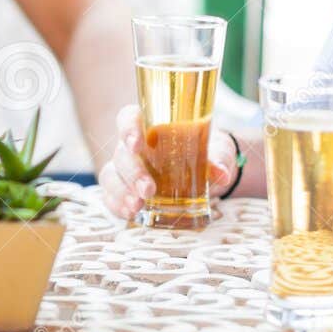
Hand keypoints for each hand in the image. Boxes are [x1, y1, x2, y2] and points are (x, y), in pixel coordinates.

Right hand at [98, 104, 239, 220]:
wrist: (207, 173)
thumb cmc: (207, 153)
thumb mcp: (217, 152)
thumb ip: (219, 159)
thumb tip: (221, 174)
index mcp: (151, 126)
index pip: (129, 118)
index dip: (128, 128)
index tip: (137, 144)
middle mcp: (133, 147)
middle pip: (121, 154)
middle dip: (132, 173)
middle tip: (148, 190)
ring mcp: (125, 169)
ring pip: (111, 176)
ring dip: (122, 192)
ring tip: (137, 206)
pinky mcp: (123, 190)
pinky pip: (111, 196)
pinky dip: (117, 205)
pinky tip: (130, 214)